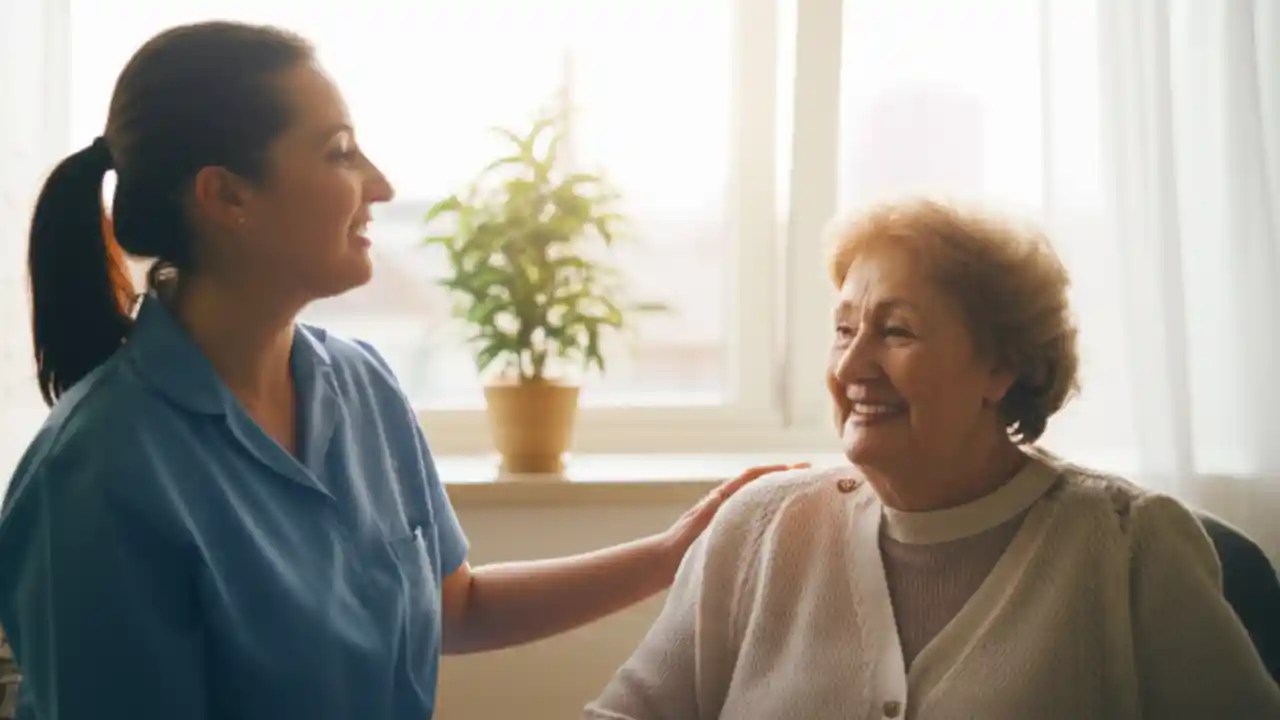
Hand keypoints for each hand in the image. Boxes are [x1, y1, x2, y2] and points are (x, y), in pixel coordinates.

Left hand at [660, 462, 810, 577]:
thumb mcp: (699, 528)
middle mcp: (725, 501)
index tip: (797, 467)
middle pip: (758, 483)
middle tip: (809, 475)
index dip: (774, 470)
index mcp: (720, 498)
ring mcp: (726, 513)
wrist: (663, 561)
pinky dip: (767, 508)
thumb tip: (725, 495)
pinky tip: (782, 517)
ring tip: (802, 491)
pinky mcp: (726, 527)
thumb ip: (712, 511)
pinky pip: (752, 512)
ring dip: (776, 491)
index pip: (751, 476)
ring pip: (756, 497)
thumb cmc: (680, 547)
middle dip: (781, 476)